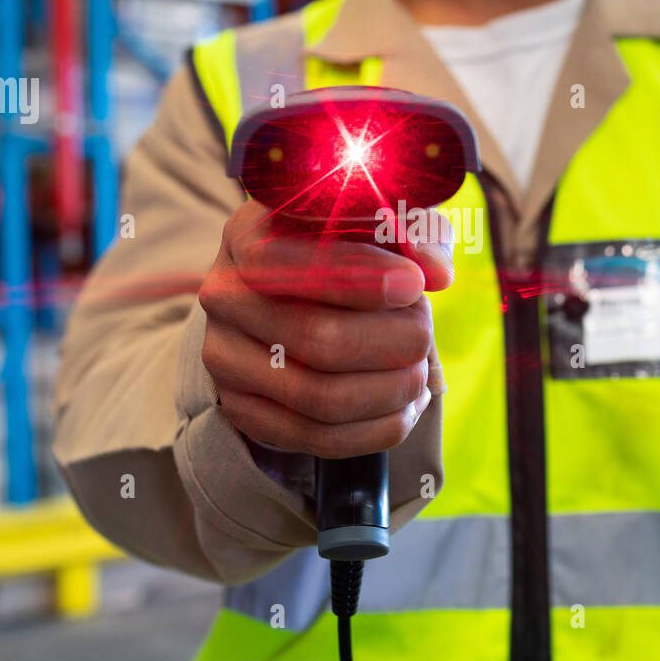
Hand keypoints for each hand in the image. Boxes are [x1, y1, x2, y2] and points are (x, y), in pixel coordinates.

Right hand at [198, 200, 454, 458]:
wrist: (297, 300)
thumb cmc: (349, 250)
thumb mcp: (383, 222)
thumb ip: (413, 234)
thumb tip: (435, 272)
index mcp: (248, 235)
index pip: (295, 263)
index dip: (362, 278)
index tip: (415, 284)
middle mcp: (224, 295)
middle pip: (318, 338)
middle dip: (393, 340)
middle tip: (425, 331)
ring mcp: (225, 358)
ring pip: (323, 397)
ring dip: (393, 388)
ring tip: (420, 368)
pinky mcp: (242, 410)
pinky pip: (321, 439)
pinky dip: (379, 426)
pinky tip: (406, 404)